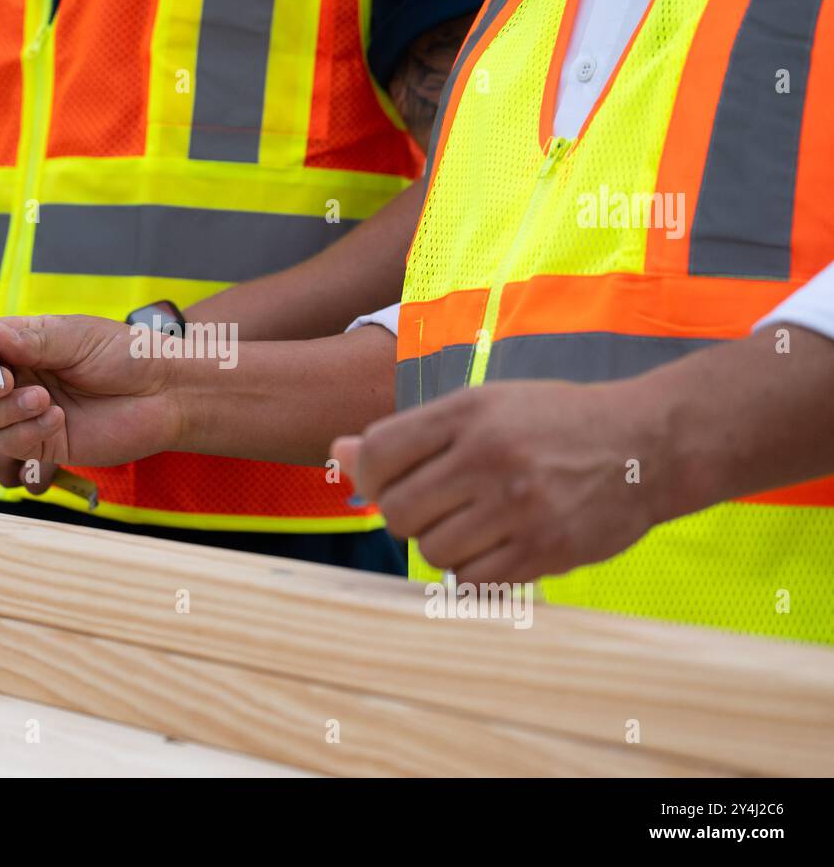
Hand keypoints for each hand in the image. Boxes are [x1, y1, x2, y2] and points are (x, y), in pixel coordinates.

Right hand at [0, 315, 181, 467]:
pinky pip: (8, 452)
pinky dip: (22, 441)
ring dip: (5, 417)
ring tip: (46, 404)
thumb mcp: (79, 337)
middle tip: (15, 386)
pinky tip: (56, 423)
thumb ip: (34, 339)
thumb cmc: (128, 356)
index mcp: (24, 346)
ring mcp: (28, 416)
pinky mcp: (43, 447)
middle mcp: (20, 381)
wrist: (164, 395)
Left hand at [331, 381, 671, 584]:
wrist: (648, 444)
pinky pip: (472, 580)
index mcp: (469, 411)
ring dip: (442, 544)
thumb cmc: (552, 422)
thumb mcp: (483, 406)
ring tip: (474, 523)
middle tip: (438, 506)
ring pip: (432, 550)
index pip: (378, 453)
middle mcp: (490, 456)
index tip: (388, 482)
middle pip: (398, 510)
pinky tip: (498, 545)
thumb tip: (337, 452)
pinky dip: (474, 570)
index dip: (370, 476)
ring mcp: (518, 506)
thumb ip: (410, 434)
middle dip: (407, 515)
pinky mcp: (545, 549)